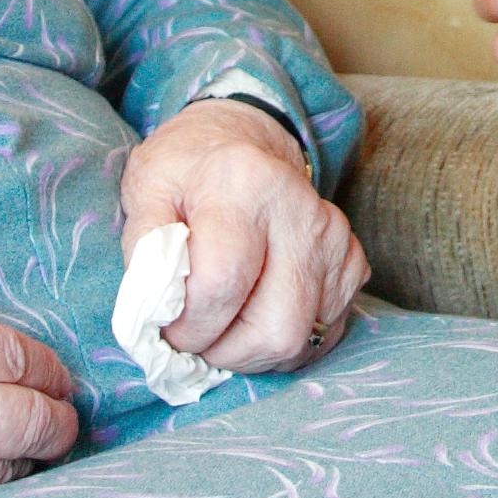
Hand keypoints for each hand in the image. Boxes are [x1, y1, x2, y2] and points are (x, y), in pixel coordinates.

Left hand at [120, 99, 368, 372]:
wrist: (242, 145)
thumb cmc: (186, 174)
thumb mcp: (146, 190)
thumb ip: (145, 249)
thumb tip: (157, 311)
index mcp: (245, 183)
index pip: (220, 285)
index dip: (186, 326)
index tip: (166, 323)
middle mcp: (302, 211)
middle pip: (274, 330)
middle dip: (224, 352)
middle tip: (194, 335)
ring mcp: (335, 241)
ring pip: (299, 343)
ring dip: (250, 353)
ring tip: (222, 324)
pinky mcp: (352, 265)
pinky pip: (320, 337)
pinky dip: (280, 343)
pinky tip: (254, 314)